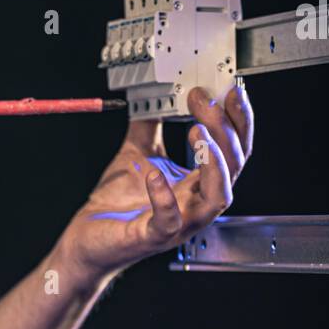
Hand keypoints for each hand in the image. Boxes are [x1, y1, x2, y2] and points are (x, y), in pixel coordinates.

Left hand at [57, 83, 253, 284]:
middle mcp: (196, 202)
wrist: (88, 237)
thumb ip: (149, 125)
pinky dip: (165, 197)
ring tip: (199, 132)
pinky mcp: (154, 236)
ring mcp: (180, 222)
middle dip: (225, 129)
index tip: (232, 90)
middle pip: (233, 166)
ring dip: (215, 163)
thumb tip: (155, 93)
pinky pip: (169, 220)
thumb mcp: (137, 153)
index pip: (233, 150)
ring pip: (218, 196)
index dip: (239, 120)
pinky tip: (154, 175)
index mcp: (198, 182)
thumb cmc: (117, 202)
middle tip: (203, 99)